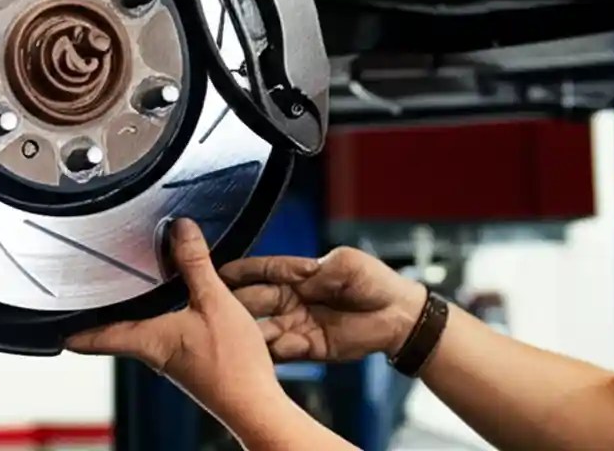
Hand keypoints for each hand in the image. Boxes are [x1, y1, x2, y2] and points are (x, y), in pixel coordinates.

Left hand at [66, 219, 291, 419]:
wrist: (256, 403)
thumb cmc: (233, 366)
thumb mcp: (214, 302)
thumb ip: (195, 264)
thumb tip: (181, 230)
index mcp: (148, 339)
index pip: (95, 335)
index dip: (72, 328)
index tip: (50, 322)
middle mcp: (153, 352)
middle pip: (116, 329)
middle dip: (104, 310)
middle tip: (88, 289)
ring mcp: (171, 358)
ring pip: (142, 329)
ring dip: (134, 309)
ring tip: (129, 286)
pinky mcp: (190, 360)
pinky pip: (166, 332)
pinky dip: (162, 314)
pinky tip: (176, 302)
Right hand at [221, 247, 426, 362]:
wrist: (399, 315)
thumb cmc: (374, 281)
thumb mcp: (346, 263)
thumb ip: (319, 269)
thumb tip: (301, 278)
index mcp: (298, 275)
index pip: (262, 271)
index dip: (240, 271)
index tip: (214, 270)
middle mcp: (292, 300)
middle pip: (255, 300)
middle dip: (236, 303)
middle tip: (215, 307)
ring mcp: (298, 324)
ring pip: (264, 328)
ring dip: (249, 332)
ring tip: (232, 334)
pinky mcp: (309, 347)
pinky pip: (285, 350)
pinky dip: (274, 351)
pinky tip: (266, 350)